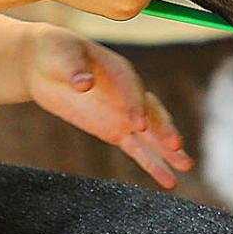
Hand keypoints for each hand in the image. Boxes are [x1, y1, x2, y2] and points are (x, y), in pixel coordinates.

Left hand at [26, 25, 194, 188]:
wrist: (45, 64)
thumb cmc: (57, 53)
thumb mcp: (62, 56)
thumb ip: (74, 70)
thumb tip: (84, 83)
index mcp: (119, 71)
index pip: (133, 89)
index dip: (137, 106)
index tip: (139, 124)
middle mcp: (129, 93)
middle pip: (151, 112)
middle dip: (163, 129)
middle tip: (175, 146)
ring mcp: (124, 114)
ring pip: (151, 134)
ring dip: (168, 151)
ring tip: (187, 167)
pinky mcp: (115, 131)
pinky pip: (137, 150)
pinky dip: (152, 164)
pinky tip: (168, 180)